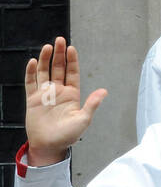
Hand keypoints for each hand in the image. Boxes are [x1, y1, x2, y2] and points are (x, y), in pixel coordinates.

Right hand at [24, 38, 106, 166]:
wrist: (49, 146)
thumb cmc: (68, 135)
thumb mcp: (83, 120)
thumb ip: (92, 104)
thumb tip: (104, 91)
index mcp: (72, 94)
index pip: (72, 72)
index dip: (72, 60)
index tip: (71, 48)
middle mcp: (58, 91)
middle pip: (58, 68)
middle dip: (59, 54)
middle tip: (59, 40)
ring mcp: (44, 94)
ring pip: (44, 72)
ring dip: (45, 59)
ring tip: (47, 47)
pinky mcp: (32, 99)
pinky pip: (30, 83)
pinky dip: (31, 72)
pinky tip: (32, 62)